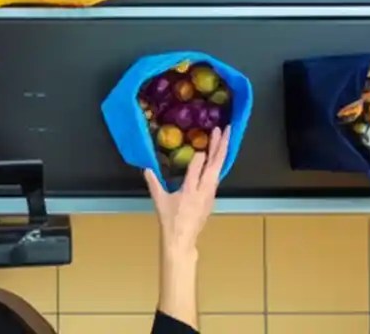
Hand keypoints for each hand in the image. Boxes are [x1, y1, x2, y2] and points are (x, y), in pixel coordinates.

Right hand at [146, 126, 228, 327]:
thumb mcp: (160, 200)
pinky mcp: (211, 197)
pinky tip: (219, 157)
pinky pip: (217, 176)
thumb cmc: (170, 220)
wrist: (182, 239)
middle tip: (222, 129)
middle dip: (219, 146)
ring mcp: (210, 194)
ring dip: (221, 152)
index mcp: (190, 191)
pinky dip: (219, 163)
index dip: (199, 157)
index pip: (197, 169)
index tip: (201, 145)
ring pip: (218, 169)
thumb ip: (154, 183)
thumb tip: (146, 167)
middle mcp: (204, 190)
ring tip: (224, 138)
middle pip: (215, 165)